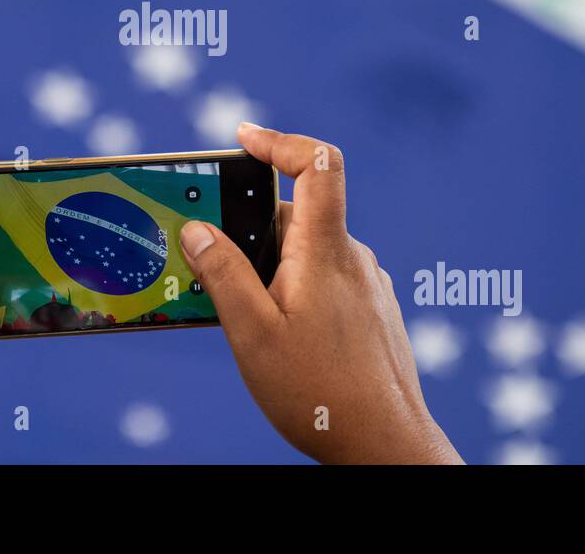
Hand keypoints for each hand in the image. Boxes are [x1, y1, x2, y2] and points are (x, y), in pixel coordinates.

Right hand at [178, 124, 461, 463]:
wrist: (386, 446)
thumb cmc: (320, 394)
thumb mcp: (252, 335)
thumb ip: (223, 275)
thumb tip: (197, 229)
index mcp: (326, 251)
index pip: (317, 164)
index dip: (279, 140)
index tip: (242, 138)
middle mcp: (354, 258)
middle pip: (296, 216)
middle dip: (249, 232)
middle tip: (210, 267)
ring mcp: (367, 285)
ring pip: (307, 253)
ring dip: (269, 269)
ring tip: (242, 319)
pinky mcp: (372, 311)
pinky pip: (324, 280)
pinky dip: (293, 289)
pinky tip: (278, 336)